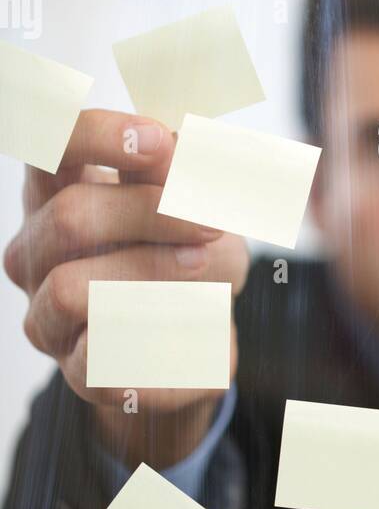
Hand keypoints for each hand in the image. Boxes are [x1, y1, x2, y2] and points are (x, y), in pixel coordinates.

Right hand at [4, 110, 249, 468]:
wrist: (202, 334)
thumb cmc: (193, 249)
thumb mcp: (203, 201)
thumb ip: (189, 173)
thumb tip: (182, 154)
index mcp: (58, 191)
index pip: (50, 145)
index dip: (98, 135)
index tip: (159, 141)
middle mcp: (36, 252)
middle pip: (69, 216)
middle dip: (151, 213)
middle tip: (211, 224)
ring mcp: (47, 316)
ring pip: (72, 290)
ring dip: (152, 275)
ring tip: (203, 270)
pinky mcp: (80, 373)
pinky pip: (101, 357)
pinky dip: (156, 335)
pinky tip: (194, 323)